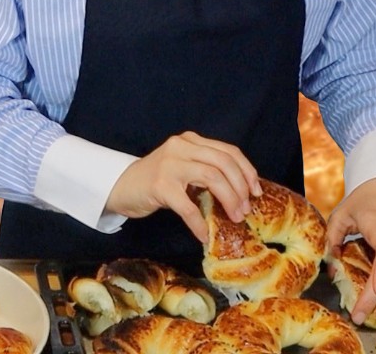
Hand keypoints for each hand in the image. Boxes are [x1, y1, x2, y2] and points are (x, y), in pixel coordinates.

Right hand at [105, 131, 262, 242]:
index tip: (256, 191)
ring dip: (228, 200)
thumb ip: (207, 170)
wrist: (119, 187)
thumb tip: (241, 193)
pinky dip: (200, 222)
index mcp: (192, 141)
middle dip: (240, 188)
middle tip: (245, 209)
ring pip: (212, 178)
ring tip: (234, 217)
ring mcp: (170, 165)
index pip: (229, 151)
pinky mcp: (160, 186)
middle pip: (224, 163)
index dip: (247, 171)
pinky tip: (204, 235)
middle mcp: (182, 147)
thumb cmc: (157, 181)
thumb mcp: (184, 168)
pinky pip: (188, 206)